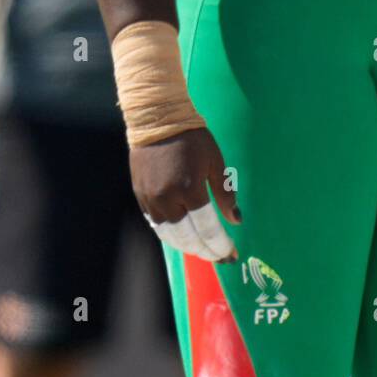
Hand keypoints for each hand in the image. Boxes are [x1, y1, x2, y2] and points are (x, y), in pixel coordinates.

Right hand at [130, 126, 240, 262]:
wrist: (157, 120)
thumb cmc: (192, 138)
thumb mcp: (215, 161)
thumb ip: (225, 193)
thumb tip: (236, 220)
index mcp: (190, 189)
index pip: (207, 229)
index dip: (221, 245)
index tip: (232, 254)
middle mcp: (168, 198)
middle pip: (188, 238)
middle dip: (205, 251)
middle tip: (219, 257)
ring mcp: (151, 199)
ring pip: (169, 236)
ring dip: (187, 246)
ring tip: (202, 249)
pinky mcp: (140, 196)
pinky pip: (156, 224)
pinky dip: (170, 234)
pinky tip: (182, 236)